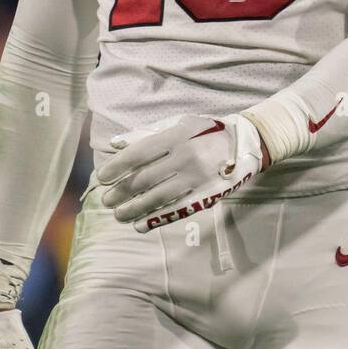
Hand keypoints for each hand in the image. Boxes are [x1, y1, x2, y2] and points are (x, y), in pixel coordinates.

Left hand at [96, 113, 267, 231]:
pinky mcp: (205, 195)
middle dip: (121, 191)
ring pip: (157, 198)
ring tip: (118, 215)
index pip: (138, 154)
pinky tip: (140, 225)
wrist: (246, 143)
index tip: (101, 177)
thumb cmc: (206, 131)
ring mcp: (196, 179)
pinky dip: (155, 219)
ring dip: (133, 209)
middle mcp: (184, 158)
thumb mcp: (178, 123)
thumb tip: (116, 144)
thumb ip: (146, 133)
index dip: (117, 167)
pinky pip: (176, 210)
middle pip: (144, 178)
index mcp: (175, 137)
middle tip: (106, 199)